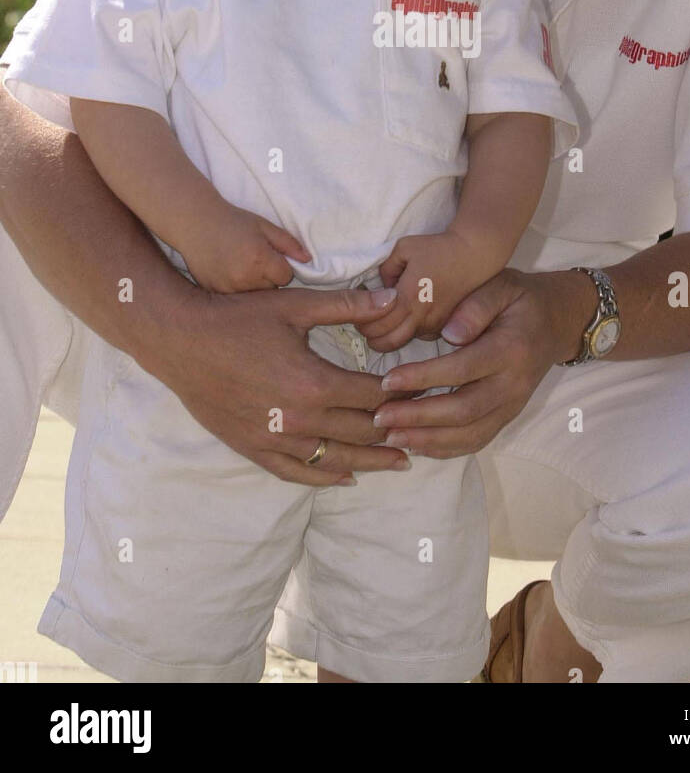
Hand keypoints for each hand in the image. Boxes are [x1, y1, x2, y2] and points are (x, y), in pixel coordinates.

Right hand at [145, 279, 414, 484]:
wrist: (180, 342)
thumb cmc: (237, 318)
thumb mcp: (294, 305)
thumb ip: (346, 305)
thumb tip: (391, 299)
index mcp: (314, 383)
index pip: (373, 396)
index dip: (403, 395)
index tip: (424, 393)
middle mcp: (299, 419)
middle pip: (362, 432)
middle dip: (396, 431)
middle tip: (424, 430)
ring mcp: (275, 440)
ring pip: (336, 459)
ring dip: (371, 461)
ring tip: (401, 462)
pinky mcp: (253, 449)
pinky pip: (297, 472)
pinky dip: (325, 475)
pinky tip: (346, 476)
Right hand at [181, 200, 311, 291]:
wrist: (195, 222)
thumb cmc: (233, 221)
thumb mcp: (264, 226)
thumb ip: (288, 243)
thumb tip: (308, 260)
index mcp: (259, 259)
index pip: (286, 277)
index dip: (281, 267)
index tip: (270, 257)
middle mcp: (244, 278)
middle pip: (271, 291)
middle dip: (269, 279)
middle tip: (255, 262)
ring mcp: (227, 288)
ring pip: (254, 299)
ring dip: (254, 288)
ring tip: (242, 268)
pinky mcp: (214, 293)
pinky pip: (235, 300)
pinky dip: (236, 291)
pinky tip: (229, 275)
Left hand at [370, 229, 498, 350]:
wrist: (474, 254)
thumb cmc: (438, 248)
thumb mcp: (404, 249)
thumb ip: (385, 270)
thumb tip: (381, 288)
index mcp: (408, 299)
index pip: (375, 326)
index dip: (361, 323)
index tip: (357, 311)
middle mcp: (421, 318)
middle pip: (386, 342)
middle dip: (371, 335)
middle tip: (365, 320)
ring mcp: (435, 325)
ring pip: (402, 342)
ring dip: (388, 336)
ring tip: (382, 320)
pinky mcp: (444, 326)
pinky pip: (419, 337)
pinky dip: (406, 332)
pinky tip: (403, 318)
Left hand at [371, 269, 586, 456]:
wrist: (558, 321)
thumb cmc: (520, 298)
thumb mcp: (500, 285)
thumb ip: (476, 305)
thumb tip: (449, 335)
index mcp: (511, 349)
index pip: (462, 370)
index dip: (424, 379)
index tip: (388, 381)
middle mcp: (514, 384)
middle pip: (464, 411)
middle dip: (418, 417)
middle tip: (380, 417)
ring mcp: (513, 405)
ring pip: (470, 433)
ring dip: (428, 440)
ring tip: (391, 436)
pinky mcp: (508, 416)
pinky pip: (477, 439)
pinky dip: (446, 448)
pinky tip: (416, 444)